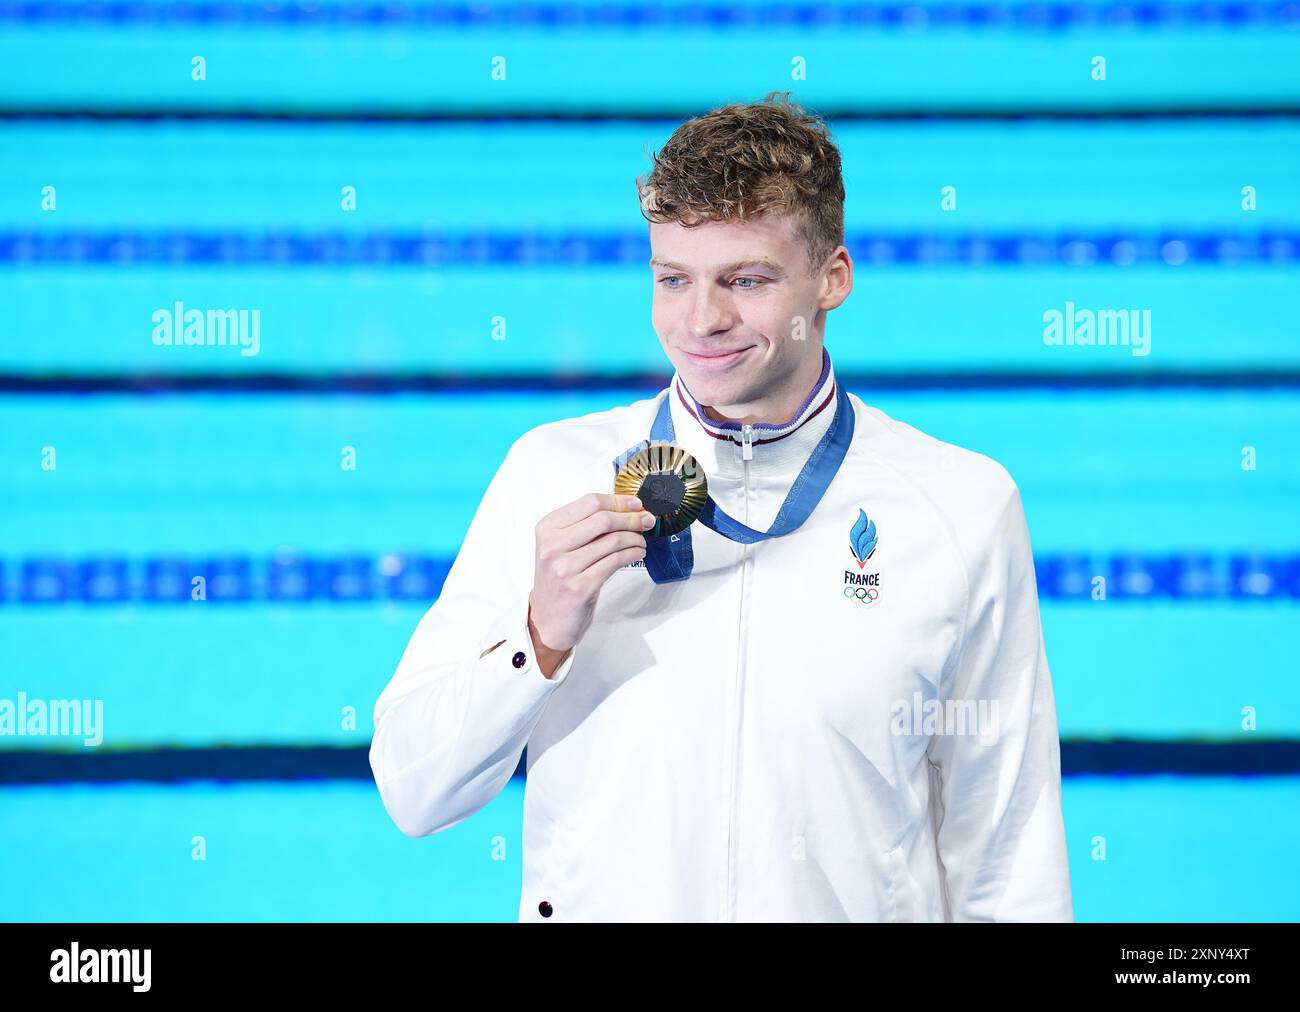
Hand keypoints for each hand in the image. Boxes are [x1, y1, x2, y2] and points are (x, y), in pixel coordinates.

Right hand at [527, 492, 655, 676]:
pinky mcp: (580, 587)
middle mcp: (552, 546)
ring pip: (612, 541)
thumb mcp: (561, 547)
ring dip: (635, 538)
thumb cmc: (559, 581)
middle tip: (648, 520)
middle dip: (632, 517)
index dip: (619, 501)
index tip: (636, 504)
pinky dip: (633, 554)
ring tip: (642, 541)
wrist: (547, 620)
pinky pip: (615, 562)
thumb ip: (586, 527)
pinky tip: (638, 554)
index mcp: (547, 528)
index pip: (590, 502)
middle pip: (603, 519)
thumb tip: (627, 509)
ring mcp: (565, 568)